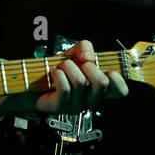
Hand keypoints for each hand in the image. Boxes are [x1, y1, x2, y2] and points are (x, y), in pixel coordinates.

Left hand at [0, 40, 128, 118]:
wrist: (34, 81)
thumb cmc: (58, 69)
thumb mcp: (74, 53)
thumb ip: (85, 47)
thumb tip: (89, 56)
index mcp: (99, 89)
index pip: (121, 91)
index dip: (119, 79)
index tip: (110, 70)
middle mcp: (91, 100)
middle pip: (103, 83)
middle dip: (89, 66)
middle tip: (78, 64)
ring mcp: (77, 106)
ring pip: (80, 81)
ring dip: (68, 66)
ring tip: (61, 67)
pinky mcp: (61, 107)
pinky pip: (65, 86)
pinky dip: (58, 73)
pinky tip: (54, 73)